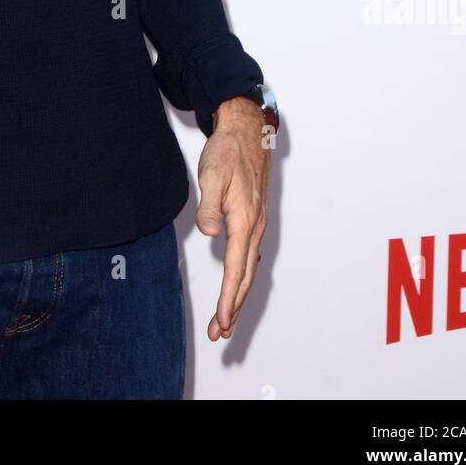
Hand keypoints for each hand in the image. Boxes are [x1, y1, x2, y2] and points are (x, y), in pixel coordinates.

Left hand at [196, 95, 273, 339]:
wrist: (245, 131)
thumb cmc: (228, 153)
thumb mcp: (213, 176)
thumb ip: (210, 206)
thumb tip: (209, 233)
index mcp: (244, 220)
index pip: (235, 267)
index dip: (228, 297)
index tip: (222, 320)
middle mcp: (254, 227)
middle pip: (245, 276)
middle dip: (233, 307)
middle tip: (220, 333)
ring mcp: (256, 224)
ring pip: (248, 269)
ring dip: (237, 296)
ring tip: (226, 320)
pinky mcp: (253, 219)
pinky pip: (249, 256)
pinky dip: (242, 277)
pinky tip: (236, 285)